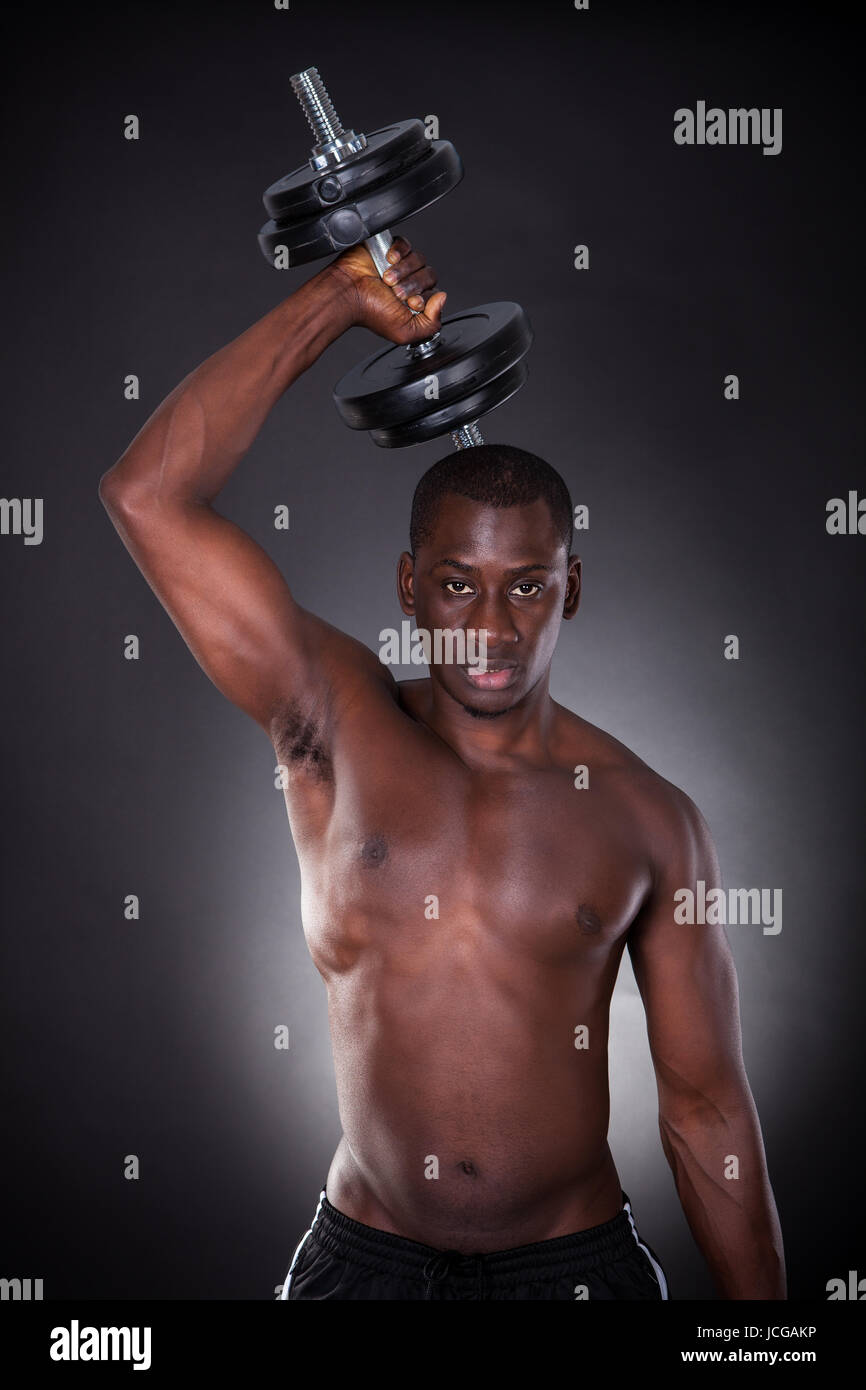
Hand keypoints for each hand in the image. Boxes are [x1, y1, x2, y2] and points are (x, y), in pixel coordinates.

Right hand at [329, 235, 446, 344]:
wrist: (348, 293)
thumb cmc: (370, 312)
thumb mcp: (405, 331)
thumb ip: (431, 323)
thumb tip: (442, 299)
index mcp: (414, 301)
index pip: (435, 293)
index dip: (424, 297)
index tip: (409, 303)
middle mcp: (409, 283)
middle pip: (429, 275)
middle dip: (413, 284)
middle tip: (396, 293)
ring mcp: (401, 265)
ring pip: (419, 259)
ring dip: (403, 270)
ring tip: (387, 279)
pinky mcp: (391, 249)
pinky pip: (406, 243)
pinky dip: (400, 250)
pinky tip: (388, 259)